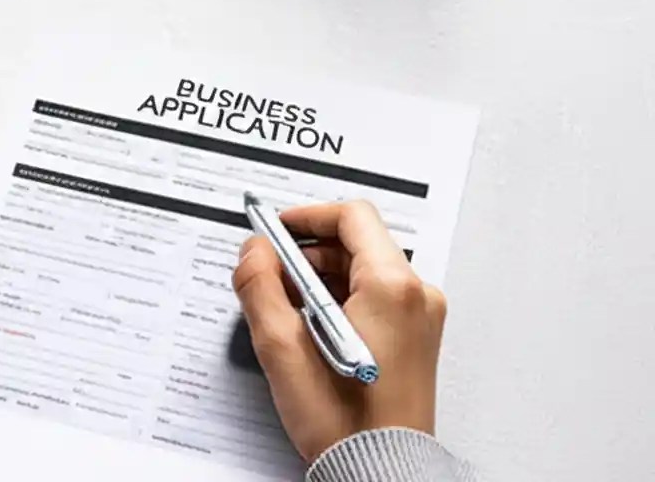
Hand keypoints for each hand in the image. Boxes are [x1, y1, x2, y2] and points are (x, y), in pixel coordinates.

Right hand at [232, 201, 445, 462]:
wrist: (381, 471)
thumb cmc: (346, 423)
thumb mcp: (283, 351)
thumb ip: (260, 289)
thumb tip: (253, 253)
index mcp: (392, 289)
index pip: (352, 217)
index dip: (306, 216)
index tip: (275, 230)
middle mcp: (415, 296)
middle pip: (357, 241)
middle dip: (307, 251)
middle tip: (270, 272)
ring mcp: (419, 317)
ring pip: (363, 270)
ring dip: (320, 277)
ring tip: (286, 307)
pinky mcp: (414, 337)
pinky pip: (373, 296)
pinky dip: (338, 298)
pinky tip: (309, 326)